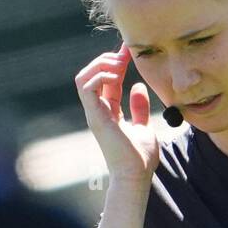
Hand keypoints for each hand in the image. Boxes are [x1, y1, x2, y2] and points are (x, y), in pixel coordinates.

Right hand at [74, 44, 159, 185]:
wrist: (136, 176)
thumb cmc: (140, 158)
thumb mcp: (144, 127)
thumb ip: (139, 108)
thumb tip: (138, 87)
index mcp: (108, 112)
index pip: (107, 80)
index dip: (116, 62)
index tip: (129, 50)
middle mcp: (98, 111)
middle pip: (91, 74)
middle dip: (106, 59)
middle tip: (125, 55)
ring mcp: (94, 113)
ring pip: (83, 77)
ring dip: (100, 65)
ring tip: (119, 63)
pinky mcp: (95, 117)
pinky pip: (87, 87)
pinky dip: (99, 76)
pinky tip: (116, 75)